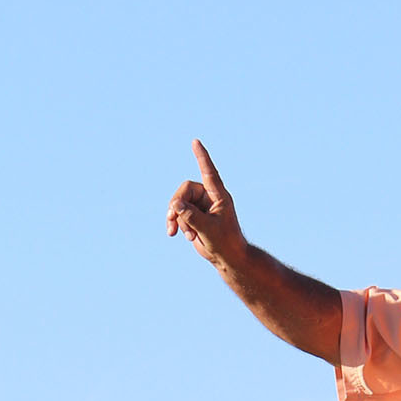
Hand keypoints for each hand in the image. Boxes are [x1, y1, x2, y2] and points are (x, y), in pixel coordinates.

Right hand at [166, 139, 245, 269]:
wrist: (227, 258)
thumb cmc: (225, 243)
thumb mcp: (208, 229)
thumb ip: (190, 216)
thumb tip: (174, 204)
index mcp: (219, 196)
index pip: (209, 172)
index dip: (202, 157)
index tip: (195, 142)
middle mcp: (209, 198)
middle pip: (185, 191)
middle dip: (177, 205)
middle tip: (172, 219)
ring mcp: (200, 207)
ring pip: (179, 203)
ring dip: (176, 218)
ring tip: (182, 234)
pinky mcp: (193, 216)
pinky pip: (178, 213)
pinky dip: (175, 223)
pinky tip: (174, 234)